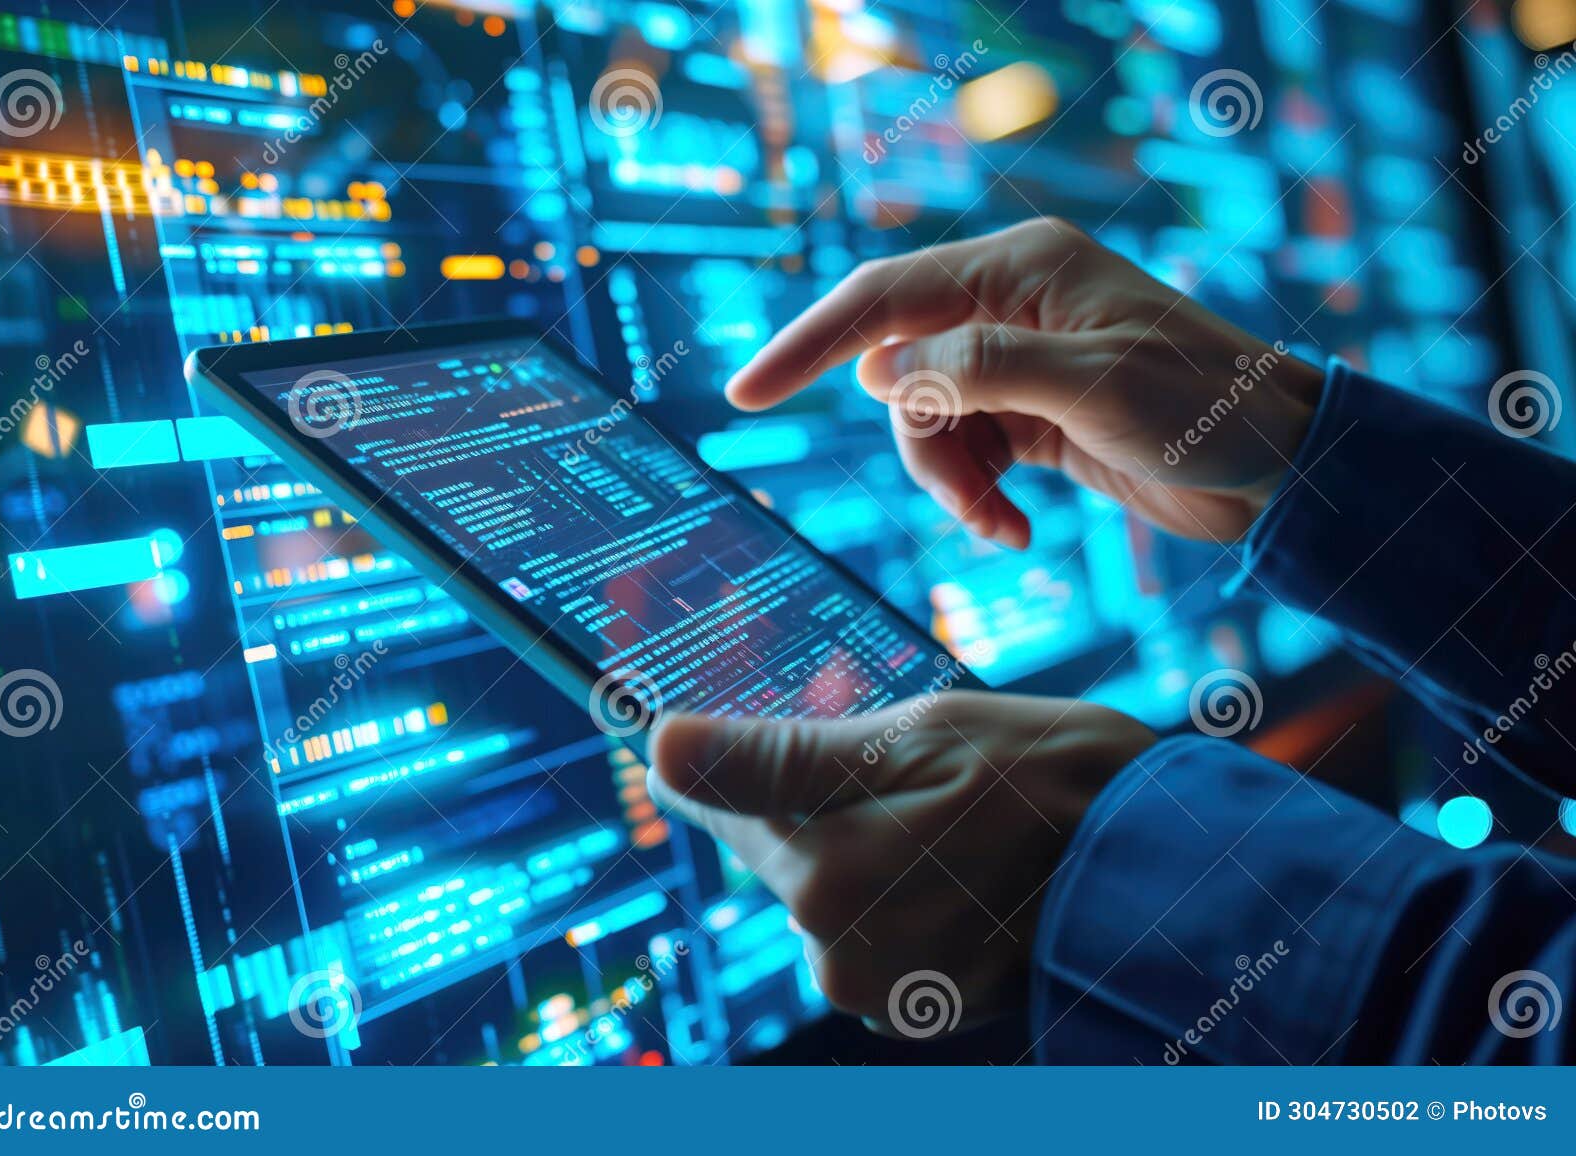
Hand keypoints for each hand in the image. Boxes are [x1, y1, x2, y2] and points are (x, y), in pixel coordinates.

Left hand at [646, 692, 1155, 1033]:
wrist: (1167, 874)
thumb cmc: (1050, 784)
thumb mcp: (916, 736)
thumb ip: (775, 755)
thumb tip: (658, 744)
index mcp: (822, 876)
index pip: (719, 798)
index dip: (732, 754)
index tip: (727, 729)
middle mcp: (835, 950)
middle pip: (778, 848)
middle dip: (820, 802)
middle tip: (906, 767)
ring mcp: (879, 991)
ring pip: (826, 890)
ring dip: (864, 850)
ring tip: (951, 820)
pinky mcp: (917, 1010)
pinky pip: (869, 933)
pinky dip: (898, 896)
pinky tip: (958, 867)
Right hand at [726, 218, 1323, 544]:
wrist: (1280, 469)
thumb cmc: (1206, 409)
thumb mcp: (1091, 384)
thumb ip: (981, 367)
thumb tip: (883, 369)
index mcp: (1020, 270)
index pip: (885, 298)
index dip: (808, 344)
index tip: (745, 394)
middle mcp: (1010, 307)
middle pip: (902, 373)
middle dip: (921, 448)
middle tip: (973, 503)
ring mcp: (1020, 363)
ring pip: (928, 422)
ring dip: (951, 483)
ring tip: (1003, 525)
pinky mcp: (1034, 417)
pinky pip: (966, 453)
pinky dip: (975, 496)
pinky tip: (1016, 527)